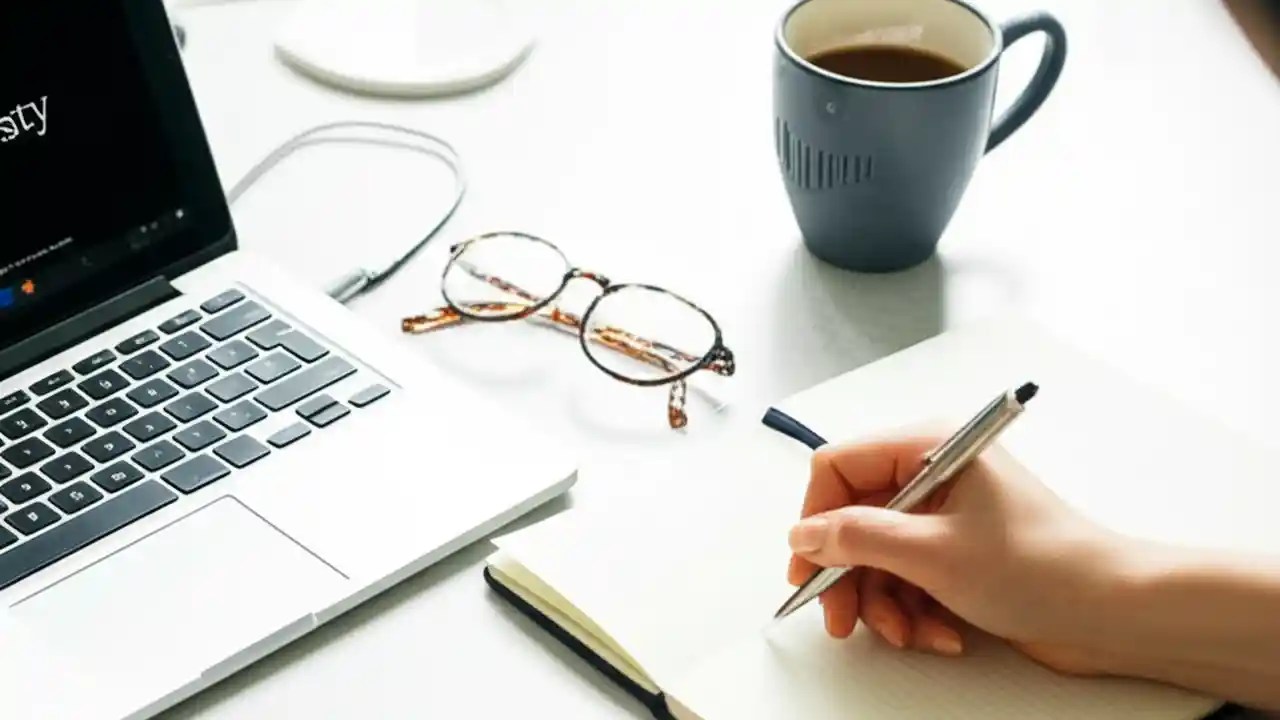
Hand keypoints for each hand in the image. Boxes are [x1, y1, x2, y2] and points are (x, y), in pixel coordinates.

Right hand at [786, 427, 1130, 674]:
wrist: (1114, 612)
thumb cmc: (1046, 566)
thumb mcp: (933, 553)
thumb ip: (857, 539)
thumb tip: (805, 534)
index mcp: (930, 448)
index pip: (839, 468)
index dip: (815, 519)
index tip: (806, 567)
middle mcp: (934, 475)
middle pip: (855, 519)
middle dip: (850, 576)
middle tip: (842, 618)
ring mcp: (947, 516)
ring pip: (879, 557)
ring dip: (885, 603)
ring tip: (908, 632)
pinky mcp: (959, 554)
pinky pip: (909, 579)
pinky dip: (915, 611)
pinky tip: (939, 633)